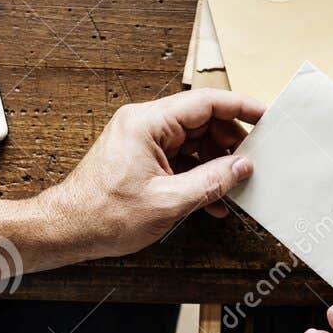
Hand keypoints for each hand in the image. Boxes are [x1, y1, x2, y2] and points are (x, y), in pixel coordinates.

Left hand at [40, 89, 264, 260]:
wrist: (66, 230)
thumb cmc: (104, 215)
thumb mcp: (168, 201)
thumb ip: (211, 181)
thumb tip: (242, 167)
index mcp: (147, 122)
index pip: (204, 102)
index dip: (239, 107)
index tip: (265, 116)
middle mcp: (144, 124)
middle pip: (201, 121)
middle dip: (230, 143)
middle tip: (253, 163)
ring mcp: (141, 140)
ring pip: (192, 141)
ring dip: (215, 164)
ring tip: (234, 188)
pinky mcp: (140, 158)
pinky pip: (179, 158)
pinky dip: (197, 175)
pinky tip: (212, 200)